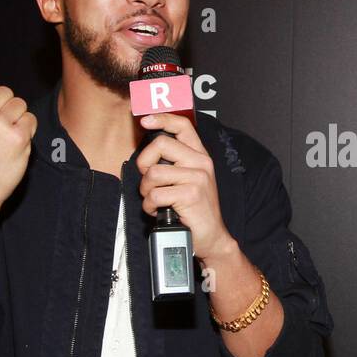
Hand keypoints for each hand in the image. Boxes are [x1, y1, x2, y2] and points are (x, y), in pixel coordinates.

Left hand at [137, 112, 234, 260]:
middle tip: (149, 181)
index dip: (162, 119)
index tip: (145, 121)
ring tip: (155, 201)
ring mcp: (197, 177)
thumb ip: (174, 163)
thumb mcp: (189, 180)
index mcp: (200, 156)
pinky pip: (155, 194)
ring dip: (146, 190)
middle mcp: (201, 162)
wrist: (212, 237)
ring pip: (153, 173)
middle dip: (144, 163)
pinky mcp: (191, 194)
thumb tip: (148, 153)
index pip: (183, 126)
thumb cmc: (195, 210)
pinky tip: (158, 211)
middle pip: (160, 144)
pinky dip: (149, 206)